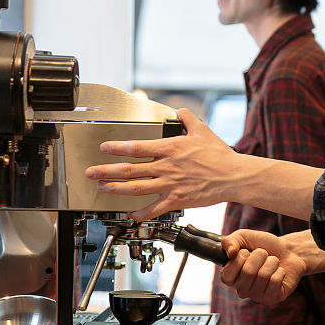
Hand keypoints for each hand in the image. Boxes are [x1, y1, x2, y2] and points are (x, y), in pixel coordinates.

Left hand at [85, 108, 236, 221]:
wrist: (233, 176)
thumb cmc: (219, 155)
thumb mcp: (202, 130)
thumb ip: (187, 118)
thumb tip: (179, 111)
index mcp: (170, 148)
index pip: (137, 147)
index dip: (117, 148)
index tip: (104, 148)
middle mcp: (166, 166)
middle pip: (129, 170)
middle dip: (106, 170)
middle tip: (91, 172)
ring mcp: (169, 184)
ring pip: (136, 188)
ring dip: (116, 188)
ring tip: (102, 187)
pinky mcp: (176, 199)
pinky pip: (153, 208)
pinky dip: (140, 212)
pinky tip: (130, 214)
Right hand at [218, 229, 306, 304]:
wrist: (287, 250)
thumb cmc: (263, 245)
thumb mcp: (243, 236)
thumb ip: (229, 241)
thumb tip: (230, 253)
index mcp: (231, 278)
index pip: (227, 276)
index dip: (239, 259)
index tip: (246, 252)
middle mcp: (242, 290)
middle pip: (248, 272)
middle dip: (259, 256)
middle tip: (263, 255)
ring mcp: (257, 296)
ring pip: (263, 276)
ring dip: (271, 262)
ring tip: (272, 262)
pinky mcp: (273, 298)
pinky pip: (275, 281)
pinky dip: (280, 271)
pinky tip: (279, 271)